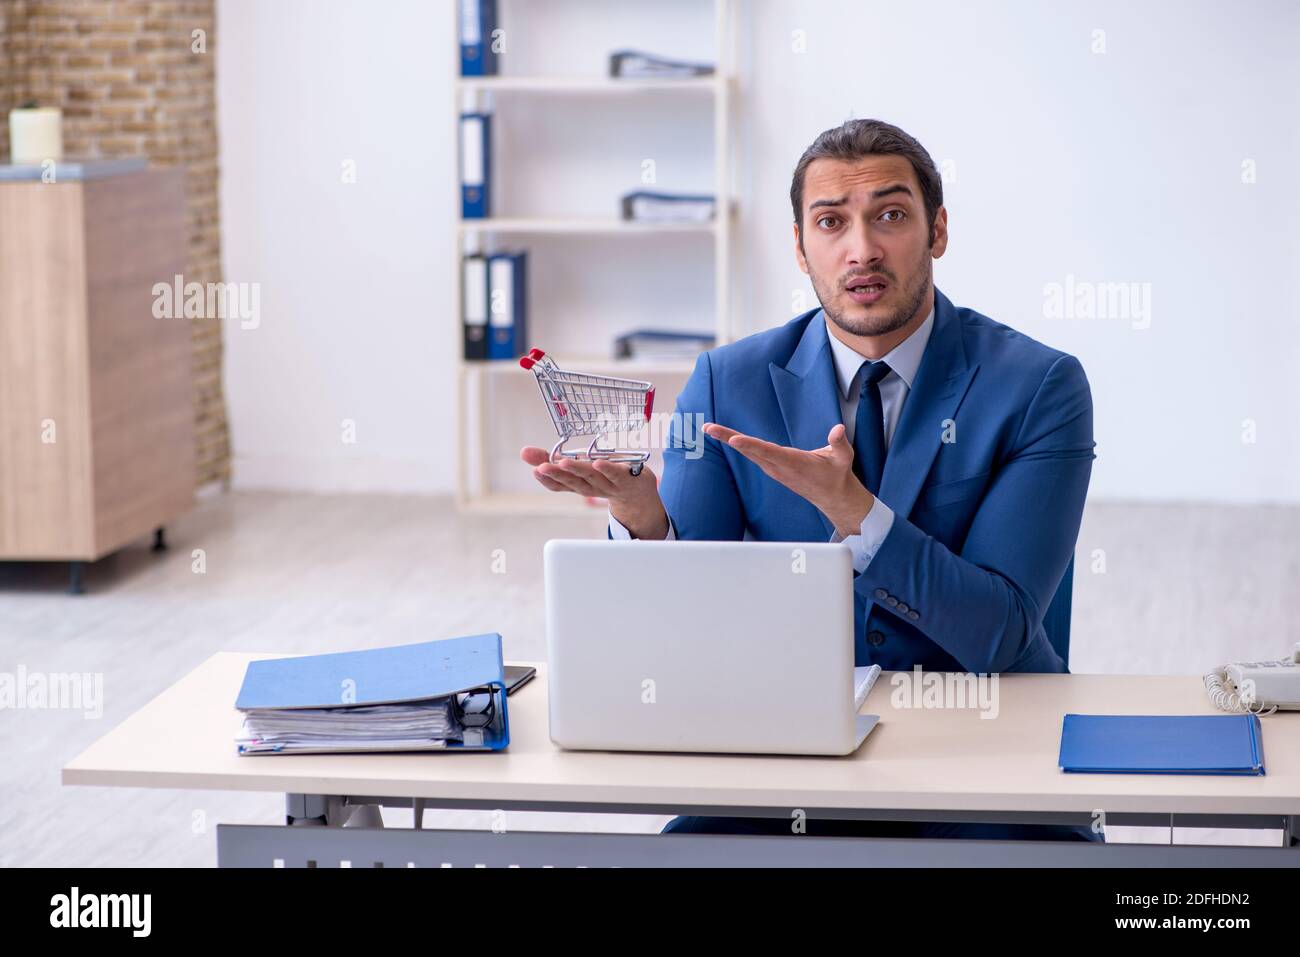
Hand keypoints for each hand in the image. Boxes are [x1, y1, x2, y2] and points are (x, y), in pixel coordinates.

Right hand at [520, 447, 669, 538]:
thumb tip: (523, 452)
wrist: (638, 495)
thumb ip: (551, 459)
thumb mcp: (577, 468)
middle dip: (556, 474)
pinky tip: (597, 462)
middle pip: (573, 481)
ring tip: (563, 462)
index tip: (535, 470)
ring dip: (576, 470)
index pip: (560, 485)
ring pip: (591, 477)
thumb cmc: (604, 477)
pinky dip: (606, 469)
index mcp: (579, 485)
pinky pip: (616, 474)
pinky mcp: (627, 479)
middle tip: (542, 467)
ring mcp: (609, 485)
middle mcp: (592, 488)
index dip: (547, 479)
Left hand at [702, 422, 873, 536]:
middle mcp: (779, 468)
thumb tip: (838, 429)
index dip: (750, 445)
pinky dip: (739, 445)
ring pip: (748, 452)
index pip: (768, 452)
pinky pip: (752, 455)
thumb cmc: (837, 475)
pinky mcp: (773, 469)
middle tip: (708, 428)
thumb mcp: (844, 457)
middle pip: (750, 451)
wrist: (833, 497)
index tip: (733, 440)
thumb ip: (839, 442)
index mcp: (794, 463)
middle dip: (728, 438)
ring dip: (729, 440)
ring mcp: (774, 470)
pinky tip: (726, 437)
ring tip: (710, 429)